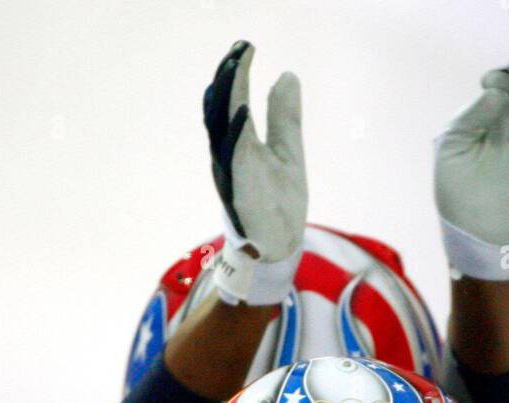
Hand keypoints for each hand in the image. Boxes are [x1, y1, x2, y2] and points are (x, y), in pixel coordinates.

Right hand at [203, 40, 306, 301]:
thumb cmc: (279, 205)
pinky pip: (234, 154)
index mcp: (238, 145)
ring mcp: (231, 172)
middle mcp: (228, 156)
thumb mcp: (288, 151)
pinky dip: (236, 129)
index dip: (236, 75)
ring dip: (228, 95)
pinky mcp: (241, 189)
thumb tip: (286, 75)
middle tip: (240, 50)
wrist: (279, 248)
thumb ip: (284, 117)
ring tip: (237, 65)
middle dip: (229, 77)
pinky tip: (242, 108)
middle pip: (221, 109)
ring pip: (222, 126)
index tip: (245, 48)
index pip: (232, 102)